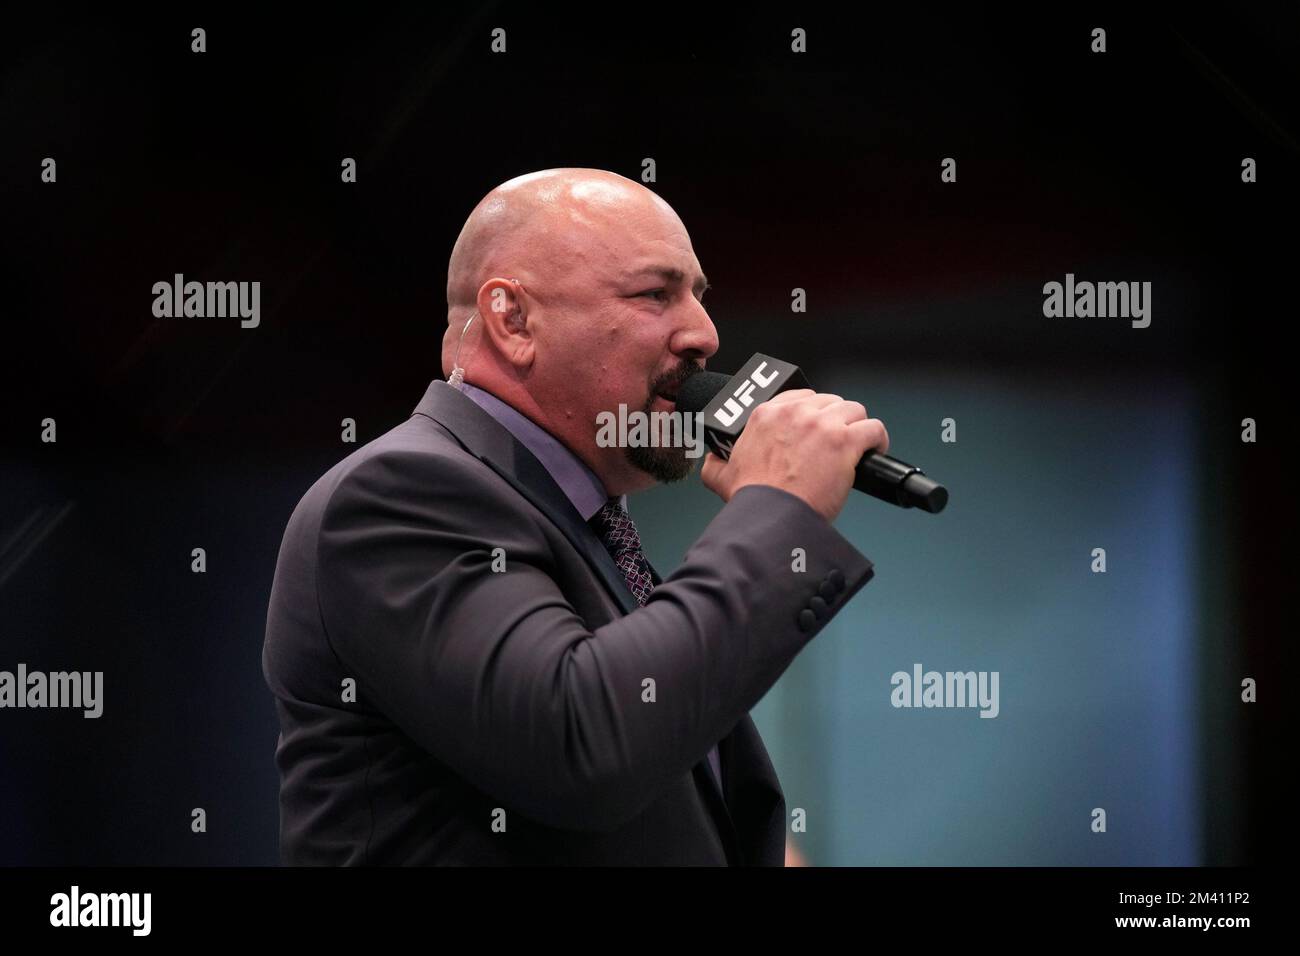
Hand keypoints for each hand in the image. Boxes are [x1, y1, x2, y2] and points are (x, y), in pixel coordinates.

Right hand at [699, 389, 888, 521]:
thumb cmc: (752, 500)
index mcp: (766, 415)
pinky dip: (877, 439)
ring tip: (858, 447)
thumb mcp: (720, 476)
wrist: (771, 518)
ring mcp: (820, 425)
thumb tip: (712, 458)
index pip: (801, 397)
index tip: (817, 430)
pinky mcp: (843, 440)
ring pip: (853, 410)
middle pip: (829, 402)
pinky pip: (873, 427)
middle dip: (836, 421)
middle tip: (837, 443)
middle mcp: (794, 413)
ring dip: (857, 428)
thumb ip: (715, 463)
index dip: (814, 414)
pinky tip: (874, 451)